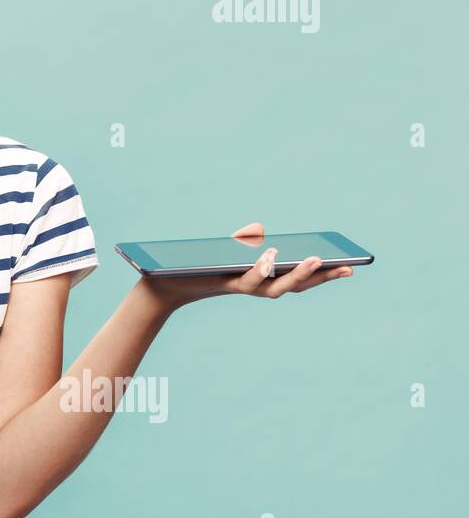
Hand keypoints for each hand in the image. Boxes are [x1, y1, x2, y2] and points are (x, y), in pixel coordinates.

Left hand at [139, 222, 354, 309]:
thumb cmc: (198, 265)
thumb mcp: (224, 247)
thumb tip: (261, 229)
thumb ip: (244, 240)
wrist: (165, 282)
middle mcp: (256, 288)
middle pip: (295, 286)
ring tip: (314, 258)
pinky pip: (248, 280)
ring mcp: (243, 288)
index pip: (299, 279)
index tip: (351, 267)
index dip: (324, 275)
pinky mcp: (226, 285)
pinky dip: (261, 269)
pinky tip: (270, 255)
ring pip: (275, 287)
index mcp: (262, 278)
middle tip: (346, 268)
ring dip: (296, 274)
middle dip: (321, 278)